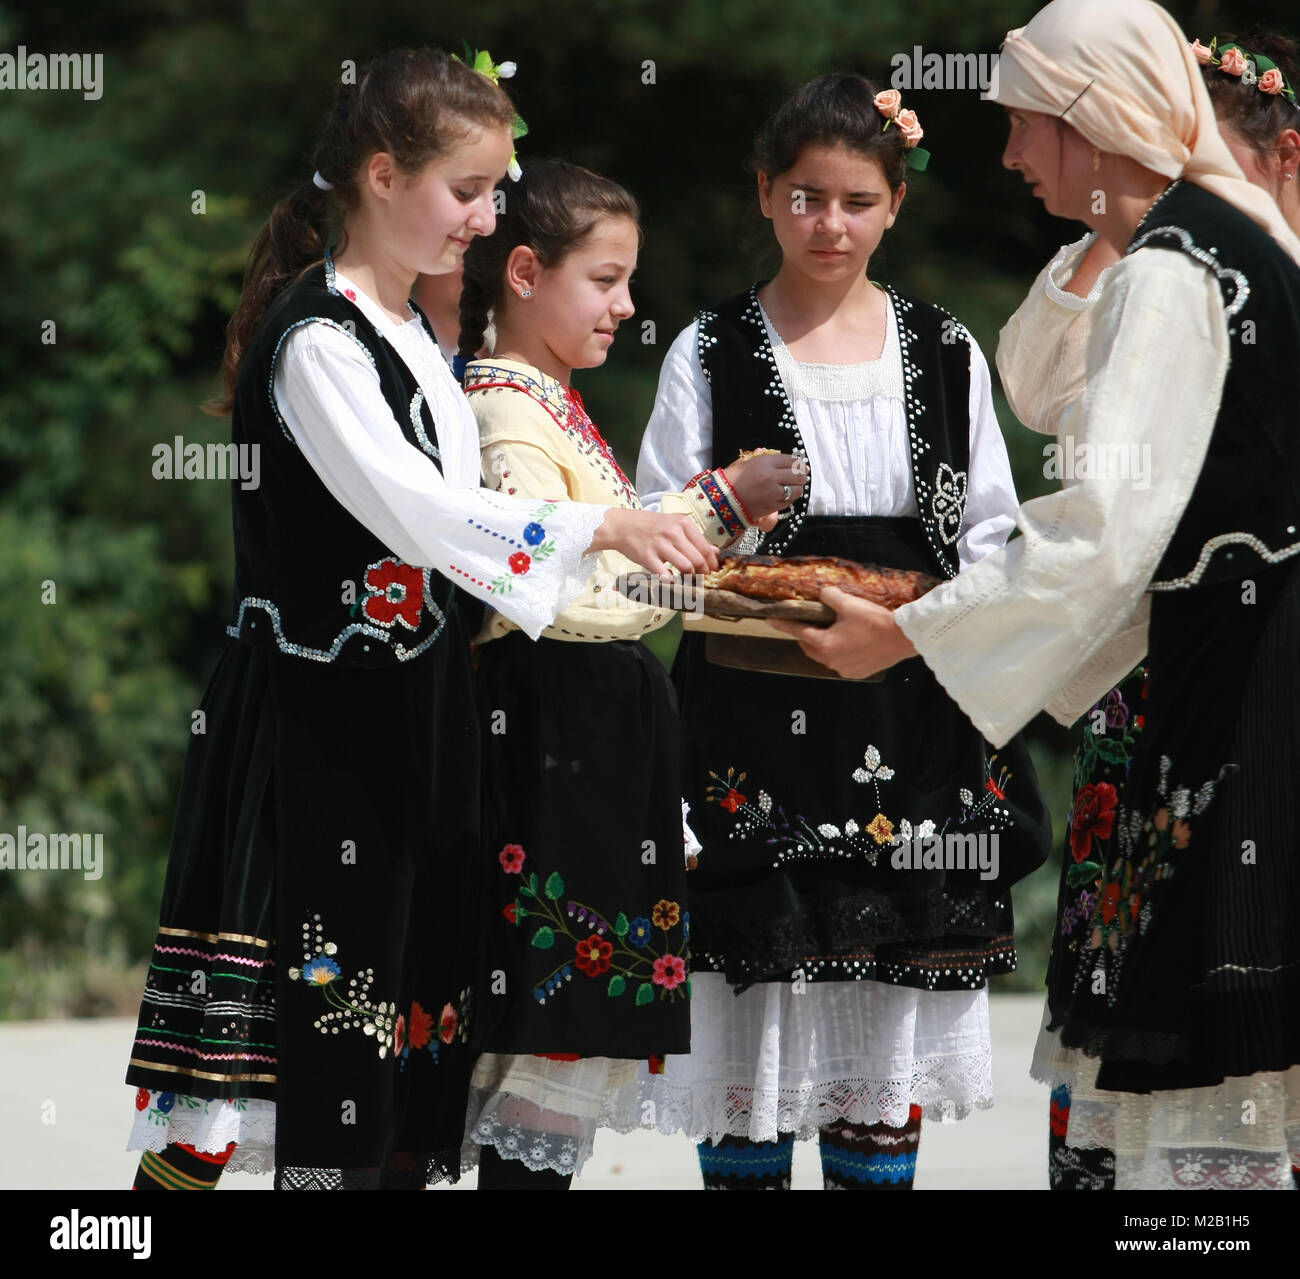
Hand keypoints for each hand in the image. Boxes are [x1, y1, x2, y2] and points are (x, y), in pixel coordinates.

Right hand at [589, 507, 719, 576]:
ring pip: (685, 567)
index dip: (712, 563)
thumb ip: (694, 537)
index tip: (712, 571)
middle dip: (703, 573)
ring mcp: (660, 545)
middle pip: (698, 560)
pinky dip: (671, 581)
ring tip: (688, 581)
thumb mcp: (674, 524)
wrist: (621, 525)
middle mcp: (673, 533)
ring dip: (690, 578)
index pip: (705, 548)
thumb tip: (714, 551)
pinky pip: (665, 574)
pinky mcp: (647, 557)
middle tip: (701, 579)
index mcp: (683, 523)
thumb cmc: (650, 525)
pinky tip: (671, 581)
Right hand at [721, 452, 805, 519]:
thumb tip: (777, 456)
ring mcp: (773, 493)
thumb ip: (764, 458)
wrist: (721, 501)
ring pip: (797, 489)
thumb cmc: (731, 480)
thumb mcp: (746, 463)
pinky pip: (789, 501)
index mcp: (764, 463)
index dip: (798, 463)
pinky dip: (790, 498)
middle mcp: (771, 477)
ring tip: (794, 487)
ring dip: (797, 488)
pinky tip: (786, 496)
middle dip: (802, 475)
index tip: (800, 465)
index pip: (791, 460)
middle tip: (802, 476)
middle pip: (798, 475)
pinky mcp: (772, 506)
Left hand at [767, 586, 917, 678]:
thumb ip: (829, 597)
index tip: (771, 620)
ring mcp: (844, 669)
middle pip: (810, 647)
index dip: (784, 624)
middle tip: (809, 623)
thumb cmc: (875, 621)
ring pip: (825, 657)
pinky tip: (849, 643)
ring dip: (823, 645)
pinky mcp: (858, 673)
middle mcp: (831, 661)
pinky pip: (841, 663)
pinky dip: (840, 653)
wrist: (903, 638)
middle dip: (806, 635)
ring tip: (832, 631)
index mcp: (825, 644)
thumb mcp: (848, 603)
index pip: (798, 631)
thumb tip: (823, 594)